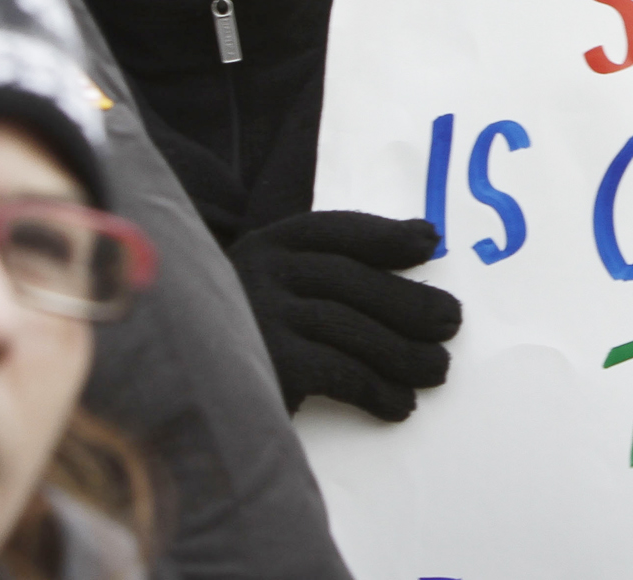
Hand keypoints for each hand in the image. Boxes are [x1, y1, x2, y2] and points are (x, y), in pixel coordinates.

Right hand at [228, 211, 461, 419]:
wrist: (180, 391)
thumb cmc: (243, 338)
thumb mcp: (274, 290)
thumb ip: (326, 270)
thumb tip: (423, 240)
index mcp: (266, 246)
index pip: (335, 230)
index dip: (385, 236)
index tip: (431, 245)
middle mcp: (260, 272)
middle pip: (352, 280)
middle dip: (410, 301)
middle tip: (452, 322)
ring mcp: (261, 316)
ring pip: (353, 328)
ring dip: (405, 352)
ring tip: (437, 369)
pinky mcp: (267, 365)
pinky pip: (341, 372)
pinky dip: (378, 390)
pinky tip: (400, 404)